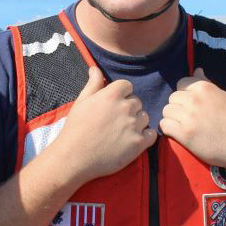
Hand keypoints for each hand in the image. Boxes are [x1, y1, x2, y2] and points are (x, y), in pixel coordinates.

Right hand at [48, 67, 156, 184]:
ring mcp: (134, 126)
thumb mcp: (81, 102)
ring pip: (145, 117)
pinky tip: (131, 140)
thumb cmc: (75, 128)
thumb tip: (95, 68)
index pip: (128, 86)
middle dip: (128, 109)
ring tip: (121, 132)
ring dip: (137, 122)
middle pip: (137, 101)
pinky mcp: (138, 144)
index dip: (121, 95)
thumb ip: (93, 83)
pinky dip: (144, 137)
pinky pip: (151, 134)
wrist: (74, 157)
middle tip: (114, 122)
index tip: (112, 106)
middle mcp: (126, 107)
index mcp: (112, 94)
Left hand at [159, 69, 225, 176]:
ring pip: (166, 111)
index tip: (192, 106)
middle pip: (172, 98)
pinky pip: (164, 125)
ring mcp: (189, 116)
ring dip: (172, 119)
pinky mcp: (184, 133)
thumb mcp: (223, 96)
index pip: (181, 84)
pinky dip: (169, 130)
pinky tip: (180, 135)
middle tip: (189, 119)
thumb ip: (207, 83)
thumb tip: (196, 69)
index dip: (185, 95)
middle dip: (178, 108)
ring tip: (185, 127)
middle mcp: (195, 99)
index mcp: (204, 88)